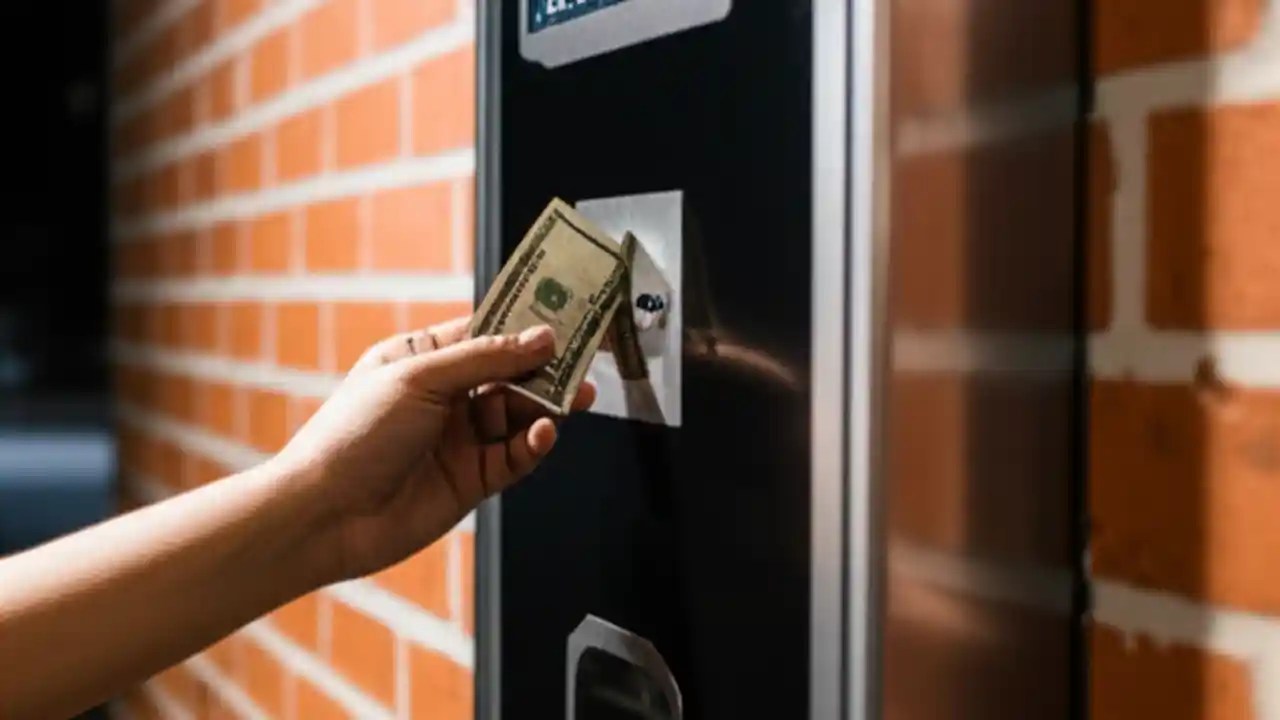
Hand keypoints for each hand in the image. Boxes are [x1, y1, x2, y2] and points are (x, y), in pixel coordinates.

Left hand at [273, 316, 594, 581]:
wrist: (326, 516)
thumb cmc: (353, 436)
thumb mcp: (420, 379)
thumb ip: (485, 358)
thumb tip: (540, 338)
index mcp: (421, 360)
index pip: (484, 332)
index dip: (522, 324)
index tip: (563, 315)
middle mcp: (443, 397)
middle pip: (509, 374)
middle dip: (545, 368)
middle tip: (584, 359)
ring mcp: (458, 439)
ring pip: (517, 415)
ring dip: (547, 405)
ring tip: (576, 397)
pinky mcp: (471, 480)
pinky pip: (514, 457)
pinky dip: (534, 444)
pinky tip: (544, 433)